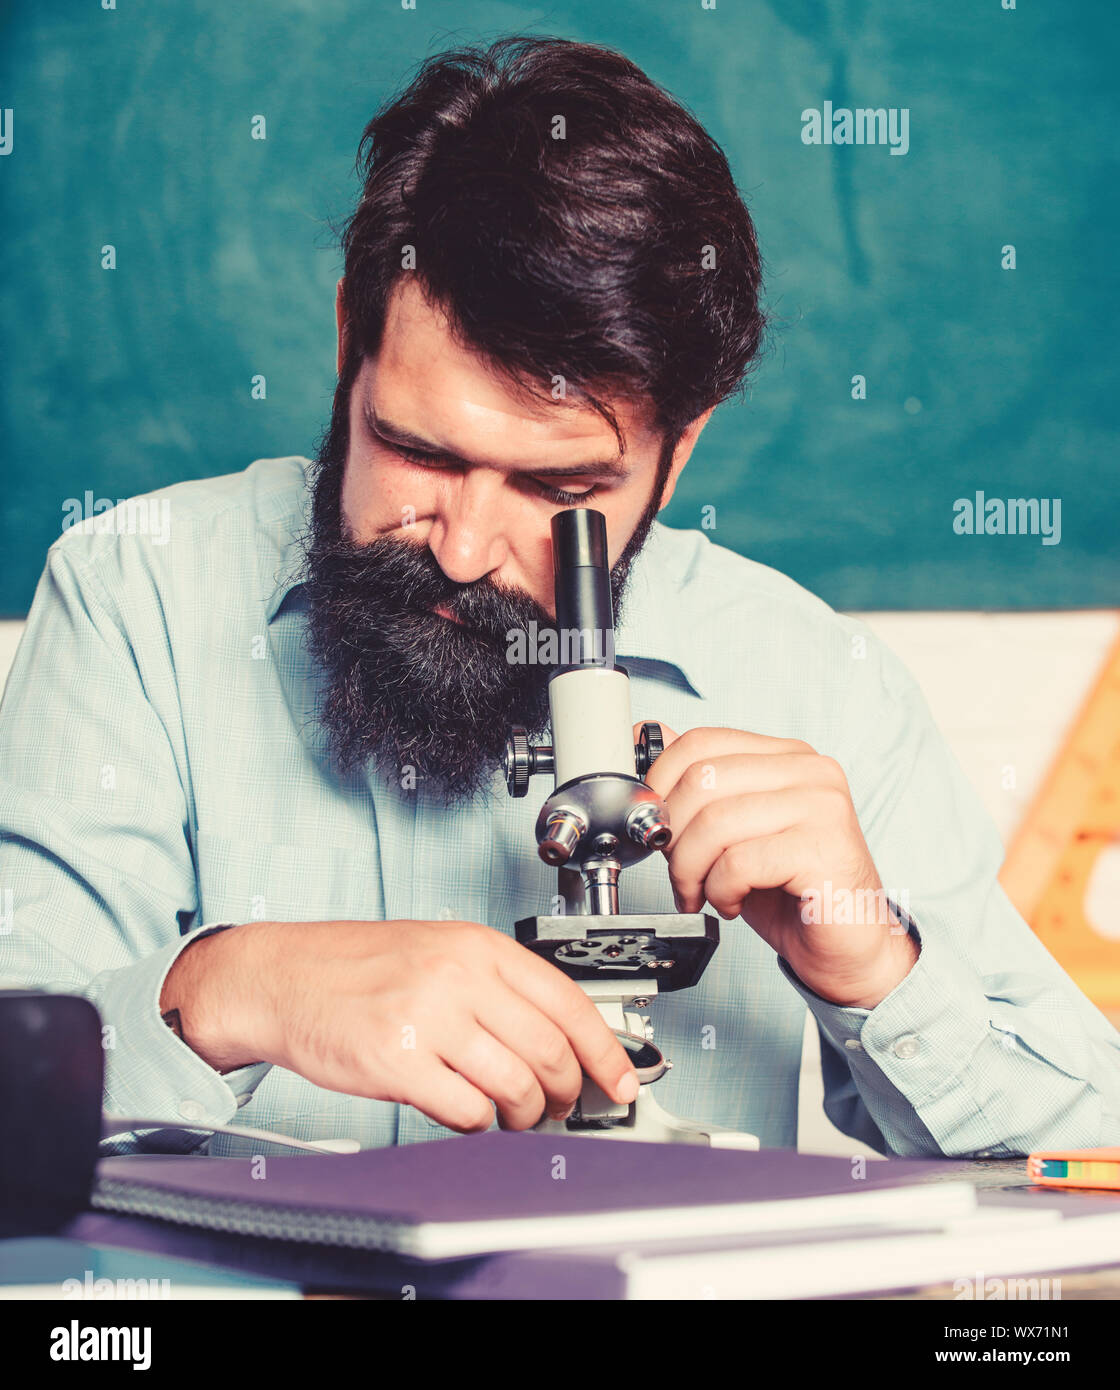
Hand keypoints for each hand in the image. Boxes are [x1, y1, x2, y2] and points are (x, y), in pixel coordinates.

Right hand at [162, 917, 638, 1132]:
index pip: (568, 1001)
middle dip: (567, 1091)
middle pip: (550, 1050)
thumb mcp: (438, 950)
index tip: (621, 1079)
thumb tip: (559, 1038)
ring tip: (516, 1117)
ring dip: (526, 1115)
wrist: (282, 976)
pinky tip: (468, 1114)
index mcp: (477, 946)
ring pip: (515, 1085)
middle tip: (561, 1105)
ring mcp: (427, 1018)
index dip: (606, 1049)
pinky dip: (478, 1124)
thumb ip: (496, 986)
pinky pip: (466, 1111)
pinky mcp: (396, 1062)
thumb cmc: (358, 966)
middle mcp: (458, 976)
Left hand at [635, 723, 918, 1008]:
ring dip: (691, 869)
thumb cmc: (791, 892)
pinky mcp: (824, 849)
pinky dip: (720, 890)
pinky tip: (732, 903)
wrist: (850, 948)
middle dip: (672, 834)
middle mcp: (810, 771)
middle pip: (703, 779)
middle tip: (678, 872)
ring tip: (702, 893)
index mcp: (787, 757)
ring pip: (715, 822)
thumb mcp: (734, 833)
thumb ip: (701, 789)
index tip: (652, 822)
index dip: (661, 782)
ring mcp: (822, 807)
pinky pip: (740, 862)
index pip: (703, 741)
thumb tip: (650, 739)